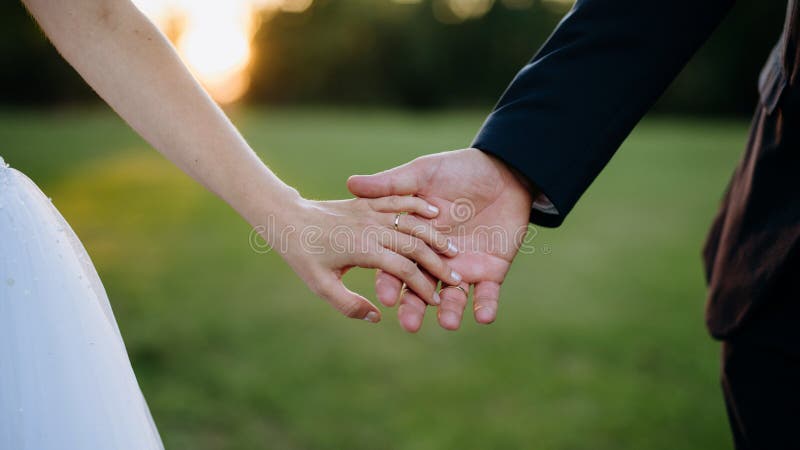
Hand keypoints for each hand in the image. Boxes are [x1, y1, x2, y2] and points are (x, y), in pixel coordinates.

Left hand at [257, 194, 461, 322]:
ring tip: (453, 249)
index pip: (403, 270)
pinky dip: (418, 206)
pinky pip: (398, 199)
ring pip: (411, 222)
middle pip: (414, 245)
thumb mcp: (320, 285)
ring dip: (435, 236)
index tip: (436, 303)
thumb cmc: (302, 255)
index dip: (422, 287)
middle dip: (438, 264)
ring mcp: (371, 212)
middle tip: (456, 279)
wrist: (286, 216)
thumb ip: (348, 304)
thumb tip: (376, 316)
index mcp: (363, 250)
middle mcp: (371, 229)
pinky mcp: (368, 201)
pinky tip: (434, 212)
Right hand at [347, 148, 532, 331]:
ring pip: (452, 297)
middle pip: (420, 288)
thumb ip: (391, 184)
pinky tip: (483, 317)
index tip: (385, 298)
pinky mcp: (492, 271)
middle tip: (410, 324)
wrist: (503, 171)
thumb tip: (350, 182)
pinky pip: (489, 295)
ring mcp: (464, 267)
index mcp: (416, 240)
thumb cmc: (460, 169)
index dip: (391, 282)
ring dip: (449, 312)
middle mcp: (436, 259)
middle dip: (415, 307)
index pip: (397, 266)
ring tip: (447, 322)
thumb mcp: (424, 173)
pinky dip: (486, 307)